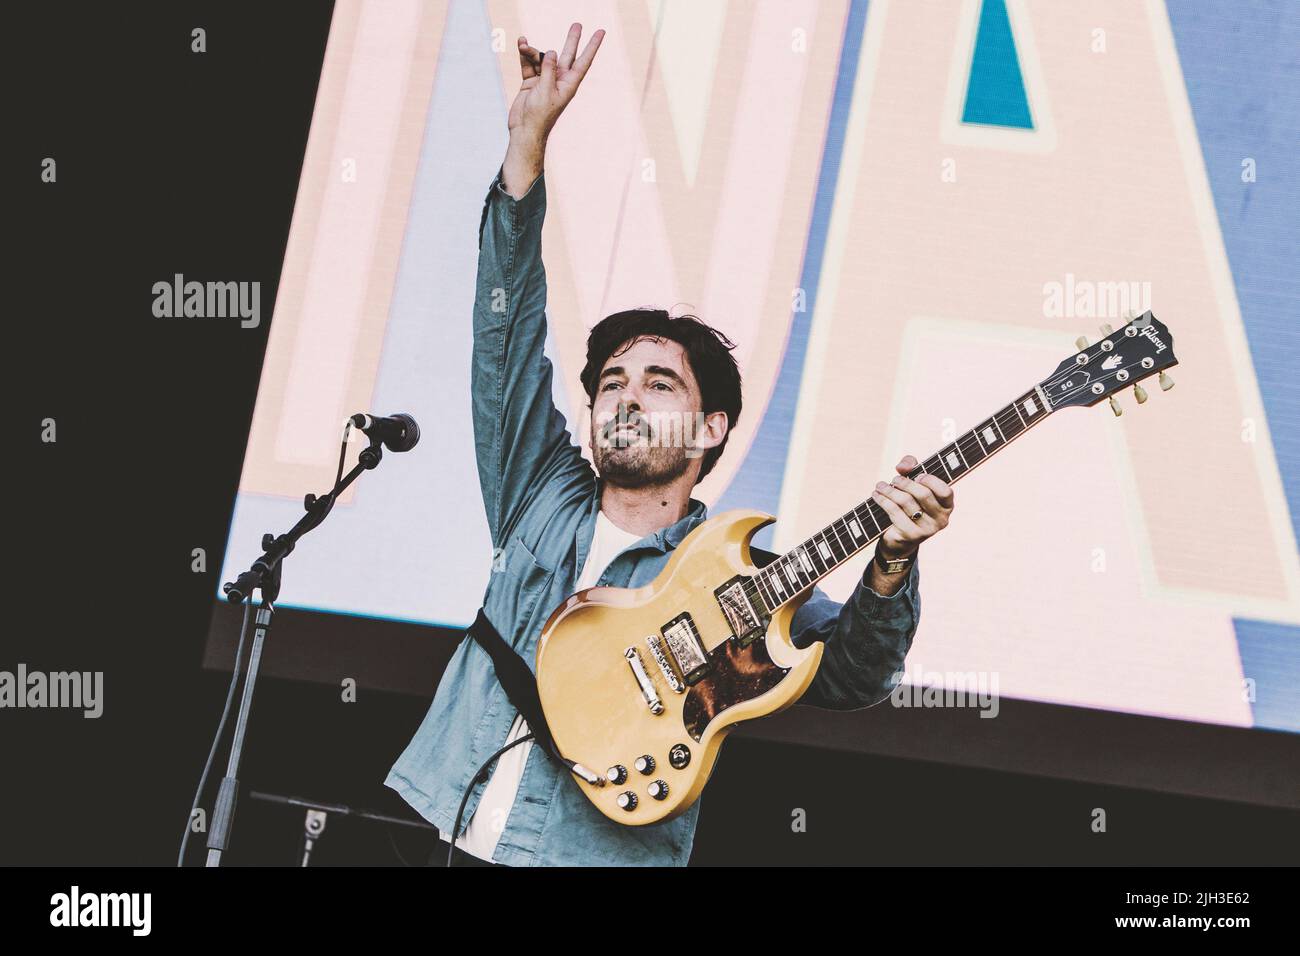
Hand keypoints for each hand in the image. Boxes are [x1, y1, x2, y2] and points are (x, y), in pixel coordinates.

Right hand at [507, 23, 603, 140]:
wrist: (524, 130)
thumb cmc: (539, 115)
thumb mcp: (546, 90)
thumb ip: (549, 69)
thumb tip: (553, 51)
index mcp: (569, 84)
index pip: (583, 61)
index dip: (592, 46)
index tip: (601, 32)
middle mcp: (559, 80)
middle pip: (567, 55)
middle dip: (571, 40)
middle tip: (577, 24)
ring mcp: (545, 80)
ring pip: (542, 57)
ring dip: (532, 50)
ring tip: (523, 44)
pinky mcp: (531, 82)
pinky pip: (529, 64)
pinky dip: (525, 55)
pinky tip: (521, 45)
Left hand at [870, 455, 953, 560]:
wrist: (901, 538)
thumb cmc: (911, 503)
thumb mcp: (914, 483)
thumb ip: (911, 466)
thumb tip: (902, 466)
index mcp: (947, 506)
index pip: (945, 491)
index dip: (931, 481)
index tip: (918, 475)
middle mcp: (941, 519)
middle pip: (923, 494)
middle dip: (905, 483)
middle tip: (894, 479)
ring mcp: (926, 530)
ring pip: (906, 502)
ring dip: (890, 490)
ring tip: (880, 485)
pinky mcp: (910, 535)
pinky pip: (894, 512)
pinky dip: (883, 500)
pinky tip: (876, 495)